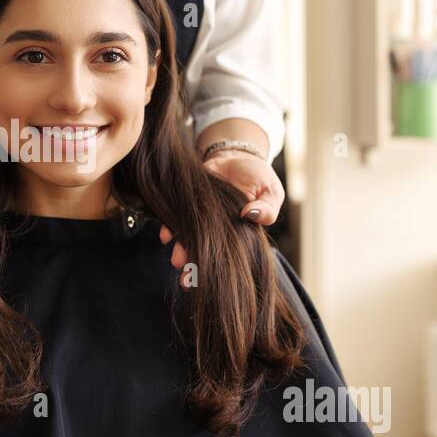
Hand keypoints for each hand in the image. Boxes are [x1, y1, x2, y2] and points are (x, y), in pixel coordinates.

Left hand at [159, 151, 283, 288]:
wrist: (234, 156)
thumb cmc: (258, 177)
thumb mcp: (270, 190)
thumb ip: (267, 206)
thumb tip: (251, 214)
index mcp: (240, 233)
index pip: (231, 256)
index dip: (221, 269)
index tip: (213, 280)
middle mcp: (218, 231)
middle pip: (206, 252)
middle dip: (196, 267)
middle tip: (187, 281)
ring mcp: (202, 219)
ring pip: (190, 239)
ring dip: (181, 251)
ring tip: (176, 261)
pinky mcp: (188, 205)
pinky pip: (176, 219)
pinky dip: (169, 228)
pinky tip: (166, 235)